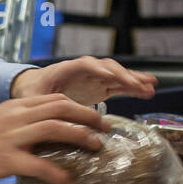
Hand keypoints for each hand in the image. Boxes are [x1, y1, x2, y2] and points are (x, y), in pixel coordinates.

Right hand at [0, 95, 109, 183]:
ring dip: (80, 136)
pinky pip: (39, 165)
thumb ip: (18, 121)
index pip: (52, 98)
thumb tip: (44, 131)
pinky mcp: (4, 159)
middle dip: (87, 116)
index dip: (78, 106)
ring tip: (96, 146)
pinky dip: (58, 174)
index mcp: (12, 106)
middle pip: (59, 108)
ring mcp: (9, 137)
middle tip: (105, 127)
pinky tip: (69, 183)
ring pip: (54, 129)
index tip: (93, 115)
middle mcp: (14, 117)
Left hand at [10, 56, 156, 104]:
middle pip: (106, 67)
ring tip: (151, 85)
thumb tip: (54, 117)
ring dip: (133, 79)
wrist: (33, 86)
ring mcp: (94, 77)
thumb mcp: (32, 98)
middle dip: (122, 75)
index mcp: (65, 69)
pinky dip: (134, 87)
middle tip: (138, 85)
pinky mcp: (101, 86)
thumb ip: (43, 104)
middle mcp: (84, 70)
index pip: (85, 66)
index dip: (99, 70)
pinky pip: (120, 85)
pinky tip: (149, 90)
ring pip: (117, 75)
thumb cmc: (31, 90)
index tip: (110, 77)